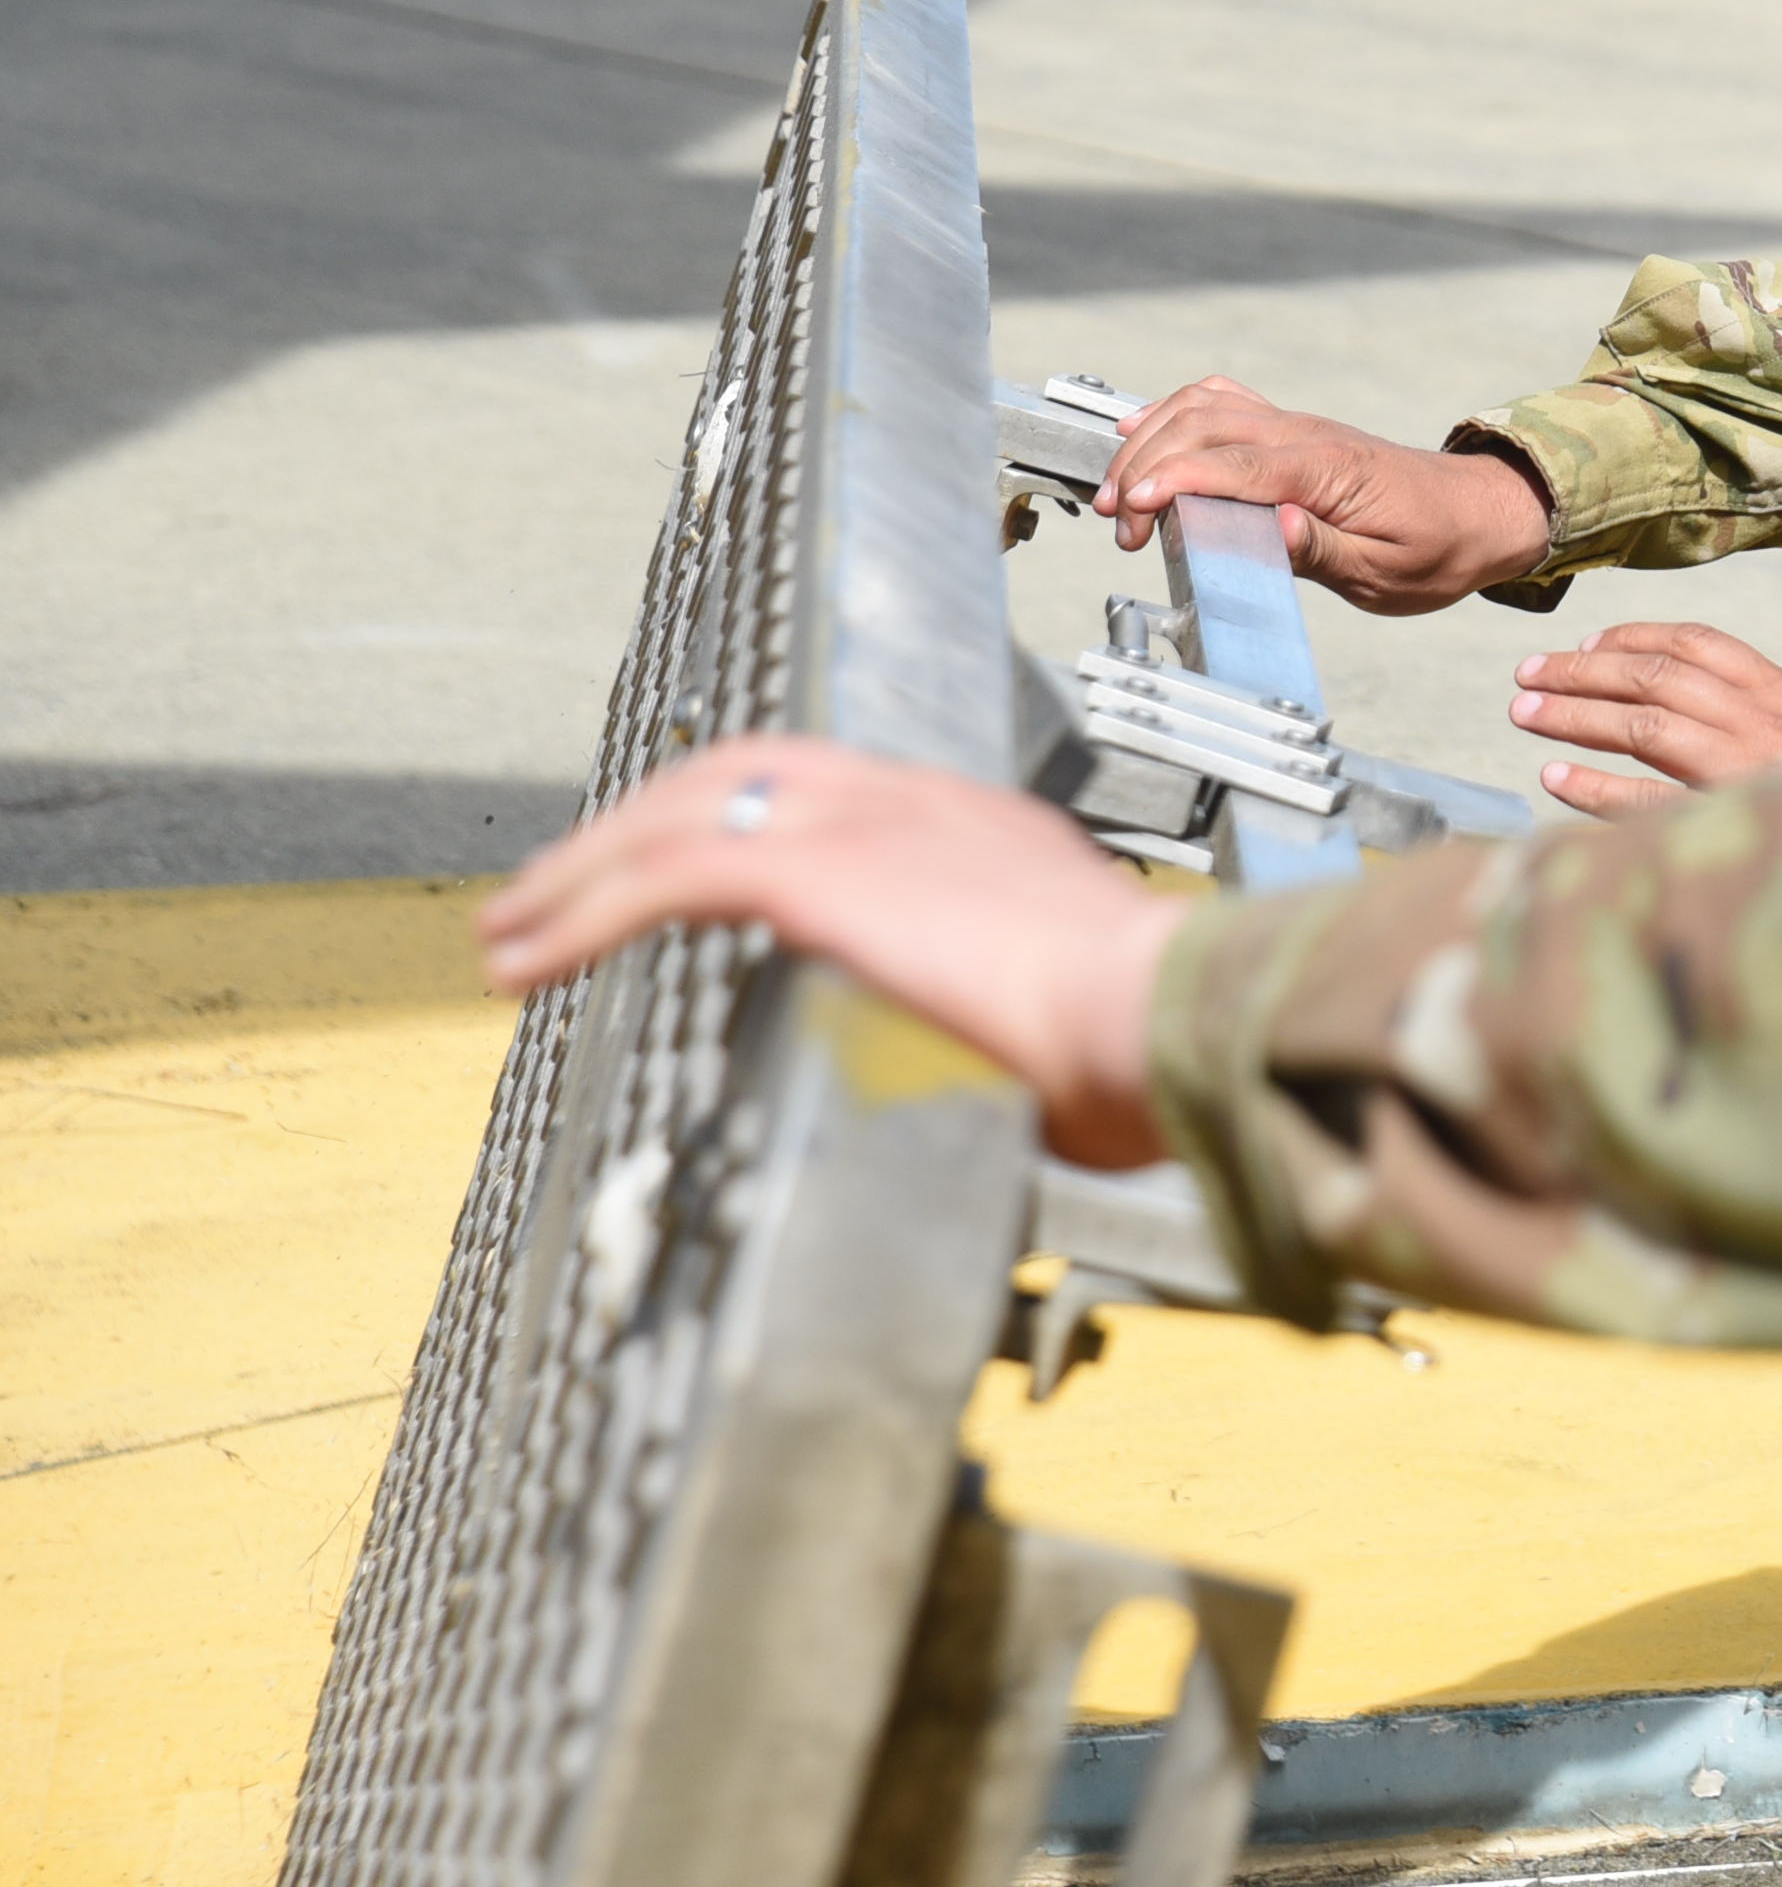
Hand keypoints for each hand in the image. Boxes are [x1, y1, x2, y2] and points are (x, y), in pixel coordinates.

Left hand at [479, 740, 1182, 1166]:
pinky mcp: (814, 870)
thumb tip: (1014, 1112)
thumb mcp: (1071, 1028)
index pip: (831, 789)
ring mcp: (867, 825)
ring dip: (578, 871)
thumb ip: (1014, 1043)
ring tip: (509, 930)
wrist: (1167, 1015)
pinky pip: (661, 874)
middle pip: (738, 774)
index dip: (738, 816)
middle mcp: (918, 803)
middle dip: (637, 826)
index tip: (680, 868)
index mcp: (981, 830)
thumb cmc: (1150, 1045)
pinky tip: (526, 958)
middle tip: (561, 891)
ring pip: (679, 812)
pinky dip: (580, 910)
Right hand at [1093, 376, 1549, 613]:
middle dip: (1147, 469)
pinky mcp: (1291, 431)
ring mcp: (1297, 427)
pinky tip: (1142, 433)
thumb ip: (1323, 550)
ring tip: (1117, 490)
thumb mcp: (1387, 573)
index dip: (1176, 484)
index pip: (1237, 469)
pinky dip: (1175, 414)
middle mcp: (1307, 437)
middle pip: (1205, 430)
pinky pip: (1224, 404)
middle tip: (1119, 524)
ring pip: (1205, 408)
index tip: (1133, 510)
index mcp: (1331, 471)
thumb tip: (1274, 529)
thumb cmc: (1437, 549)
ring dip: (1151, 441)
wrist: (1480, 513)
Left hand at [1508, 622, 1781, 819]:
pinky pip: (1646, 802)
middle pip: (1657, 677)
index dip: (1639, 638)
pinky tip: (1554, 776)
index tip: (1591, 644)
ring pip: (1643, 726)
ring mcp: (1749, 772)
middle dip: (1584, 671)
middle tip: (1528, 672)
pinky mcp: (1733, 825)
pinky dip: (1595, 786)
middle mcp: (1767, 723)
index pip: (1704, 646)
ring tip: (1523, 710)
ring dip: (1575, 713)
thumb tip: (1719, 713)